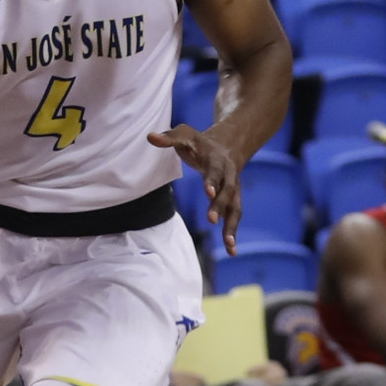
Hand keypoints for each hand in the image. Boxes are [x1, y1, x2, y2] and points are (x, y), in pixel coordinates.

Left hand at [148, 123, 241, 250]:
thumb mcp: (185, 134)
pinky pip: (234, 218)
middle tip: (211, 220)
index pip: (215, 171)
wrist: (227, 145)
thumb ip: (169, 137)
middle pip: (228, 191)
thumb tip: (149, 136)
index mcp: (218, 160)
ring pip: (235, 208)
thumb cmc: (200, 142)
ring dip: (232, 226)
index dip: (212, 181)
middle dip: (220, 205)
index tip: (207, 192)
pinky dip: (232, 234)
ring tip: (230, 246)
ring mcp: (233, 190)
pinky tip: (231, 251)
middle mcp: (230, 176)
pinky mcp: (233, 201)